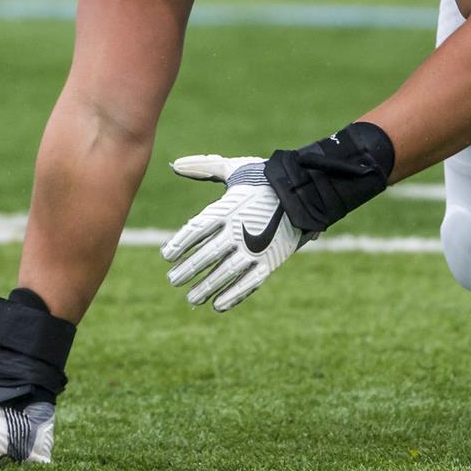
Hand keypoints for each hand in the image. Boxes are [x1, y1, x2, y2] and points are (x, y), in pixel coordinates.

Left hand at [161, 154, 310, 311]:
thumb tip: (175, 165)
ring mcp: (256, 248)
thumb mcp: (233, 169)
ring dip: (206, 287)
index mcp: (227, 208)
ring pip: (226, 272)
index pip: (196, 229)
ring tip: (192, 297)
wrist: (304, 190)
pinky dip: (233, 295)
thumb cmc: (264, 179)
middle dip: (188, 269)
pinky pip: (249, 283)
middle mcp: (239, 230)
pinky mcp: (271, 261)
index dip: (179, 244)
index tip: (166, 256)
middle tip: (173, 280)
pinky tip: (218, 305)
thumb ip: (203, 168)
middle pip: (207, 254)